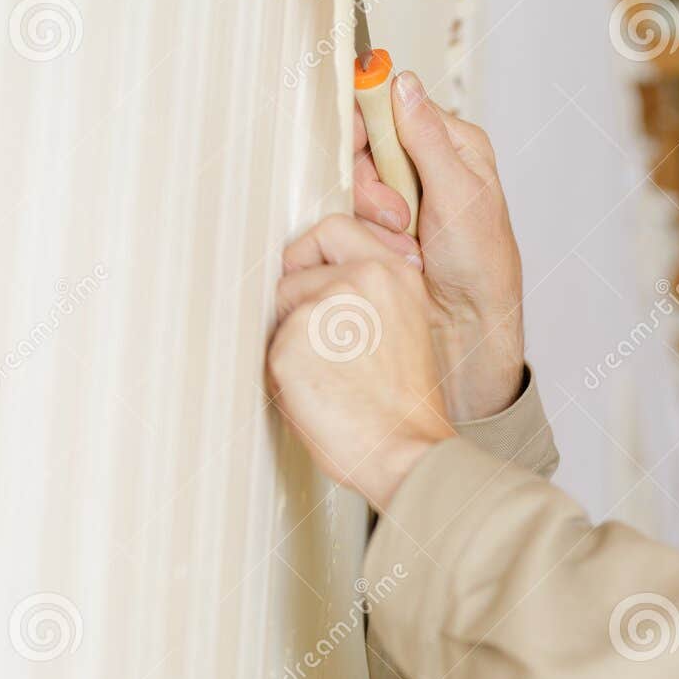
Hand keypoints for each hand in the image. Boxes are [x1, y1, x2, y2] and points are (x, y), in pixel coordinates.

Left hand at [270, 215, 456, 510]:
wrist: (408, 449)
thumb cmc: (407, 404)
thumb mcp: (405, 326)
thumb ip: (371, 294)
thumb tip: (323, 280)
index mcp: (394, 275)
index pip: (333, 229)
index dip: (312, 254)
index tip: (310, 275)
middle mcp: (359, 281)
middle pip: (295, 270)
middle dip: (298, 302)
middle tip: (324, 343)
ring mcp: (322, 310)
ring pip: (279, 312)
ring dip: (293, 342)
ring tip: (331, 377)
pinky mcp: (291, 345)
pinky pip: (270, 351)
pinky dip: (285, 374)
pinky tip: (320, 394)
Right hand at [353, 72, 524, 421]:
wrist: (467, 326)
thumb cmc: (482, 266)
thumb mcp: (461, 194)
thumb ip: (428, 139)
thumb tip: (402, 84)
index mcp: (455, 145)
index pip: (394, 104)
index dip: (368, 121)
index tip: (358, 142)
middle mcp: (425, 164)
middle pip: (365, 143)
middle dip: (374, 181)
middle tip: (399, 215)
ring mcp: (400, 196)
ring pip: (354, 181)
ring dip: (372, 214)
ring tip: (404, 243)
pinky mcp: (379, 227)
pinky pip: (349, 213)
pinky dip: (366, 234)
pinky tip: (392, 253)